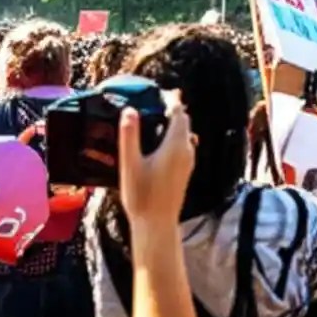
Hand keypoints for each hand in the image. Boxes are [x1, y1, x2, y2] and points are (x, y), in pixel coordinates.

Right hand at [118, 95, 196, 225]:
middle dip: (172, 108)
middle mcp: (186, 151)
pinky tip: (159, 141)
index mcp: (176, 145)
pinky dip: (174, 136)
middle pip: (184, 121)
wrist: (157, 225)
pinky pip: (183, 145)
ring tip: (155, 116)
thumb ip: (130, 136)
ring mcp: (188, 162)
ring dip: (173, 123)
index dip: (170, 99)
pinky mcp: (184, 171)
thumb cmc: (142, 196)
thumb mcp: (130, 164)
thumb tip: (129, 111)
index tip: (159, 91)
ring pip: (184, 134)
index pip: (178, 112)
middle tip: (155, 100)